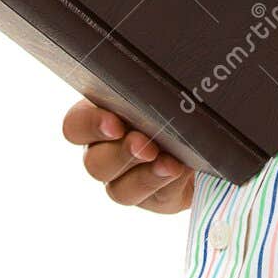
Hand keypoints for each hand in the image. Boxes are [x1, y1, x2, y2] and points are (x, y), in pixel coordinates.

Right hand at [62, 99, 193, 214]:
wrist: (202, 133)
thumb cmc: (178, 100)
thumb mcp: (163, 91)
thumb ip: (152, 89)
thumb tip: (156, 80)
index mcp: (100, 115)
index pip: (76, 125)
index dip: (90, 125)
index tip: (115, 124)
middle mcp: (104, 151)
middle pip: (95, 162)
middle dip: (122, 153)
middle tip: (144, 144)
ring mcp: (124, 179)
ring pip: (117, 189)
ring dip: (143, 176)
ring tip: (168, 164)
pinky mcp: (149, 197)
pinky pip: (150, 198)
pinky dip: (165, 183)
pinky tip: (179, 171)